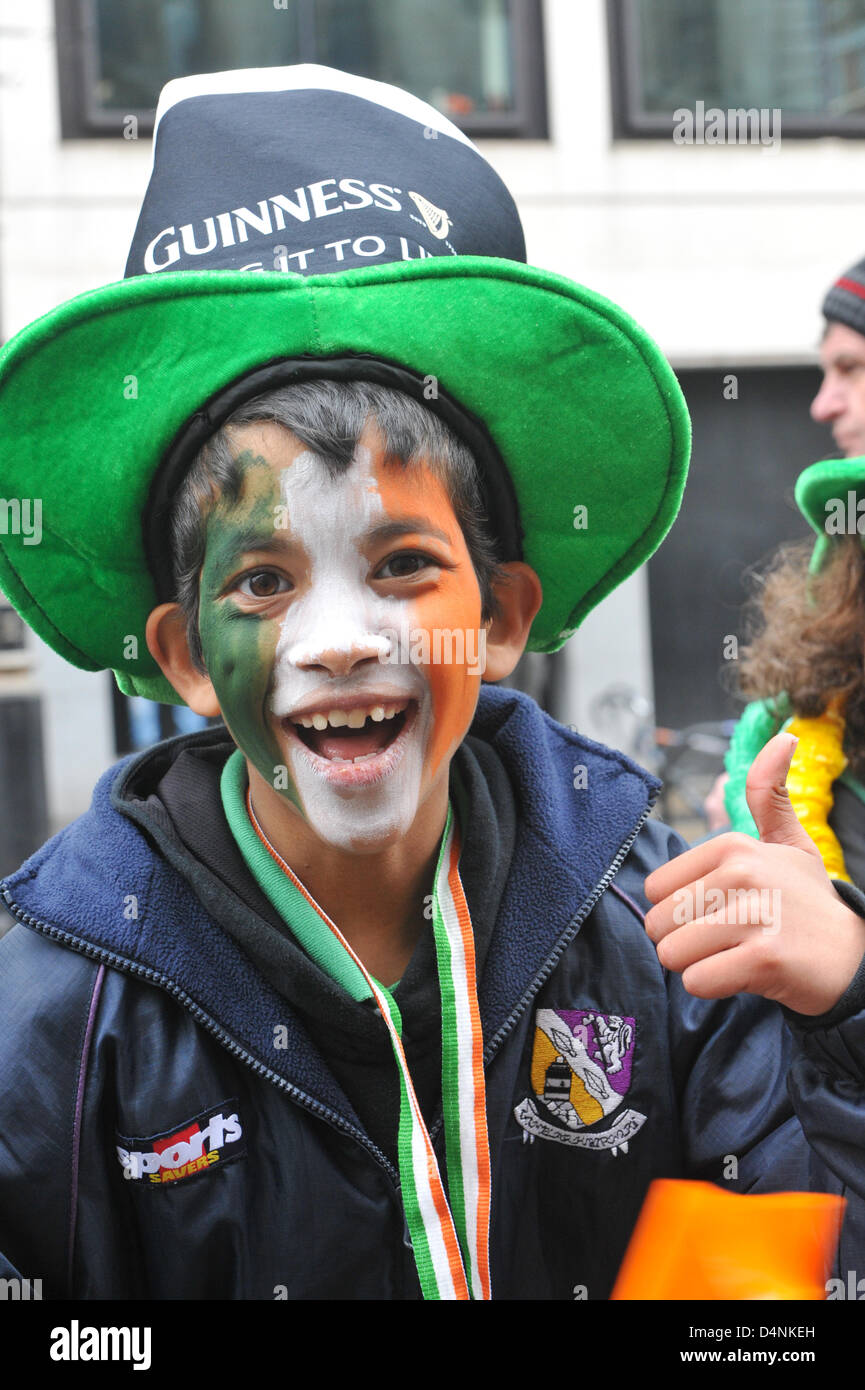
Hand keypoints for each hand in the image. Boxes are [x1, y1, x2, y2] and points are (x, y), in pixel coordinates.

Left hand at [644, 732, 864, 1015]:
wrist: (854, 957)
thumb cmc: (807, 902)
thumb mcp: (789, 843)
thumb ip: (768, 795)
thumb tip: (781, 738)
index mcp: (734, 845)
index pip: (655, 889)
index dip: (677, 910)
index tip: (718, 911)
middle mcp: (742, 874)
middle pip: (658, 923)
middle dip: (683, 941)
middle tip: (726, 939)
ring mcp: (754, 916)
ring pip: (673, 954)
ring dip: (698, 965)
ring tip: (735, 955)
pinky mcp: (765, 959)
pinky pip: (698, 981)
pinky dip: (714, 987)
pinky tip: (744, 976)